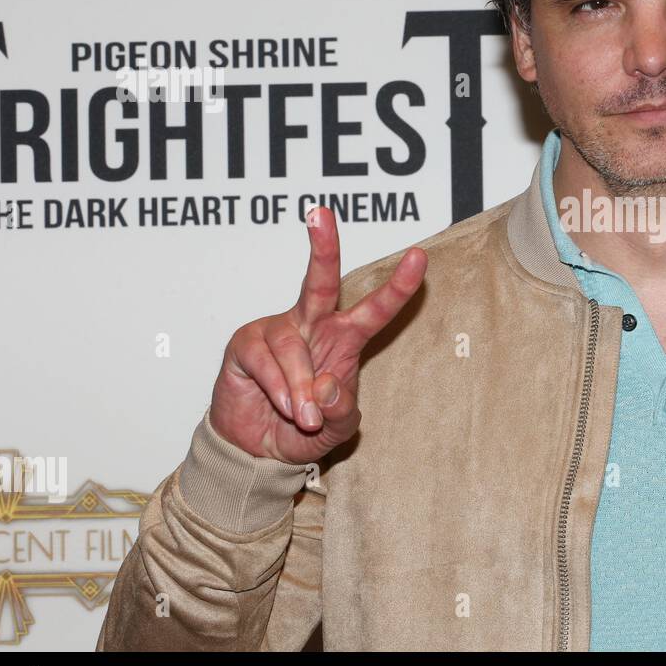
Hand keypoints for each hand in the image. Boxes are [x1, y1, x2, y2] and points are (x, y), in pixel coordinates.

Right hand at [208, 206, 426, 463]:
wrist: (258, 451)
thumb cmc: (305, 430)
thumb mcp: (338, 429)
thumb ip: (342, 410)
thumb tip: (326, 383)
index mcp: (345, 338)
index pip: (376, 309)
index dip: (398, 286)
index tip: (420, 257)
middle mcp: (312, 325)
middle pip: (320, 281)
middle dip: (322, 246)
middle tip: (321, 213)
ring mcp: (276, 331)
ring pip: (292, 344)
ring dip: (300, 385)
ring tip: (304, 416)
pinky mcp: (245, 344)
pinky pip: (265, 360)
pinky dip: (279, 389)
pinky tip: (282, 406)